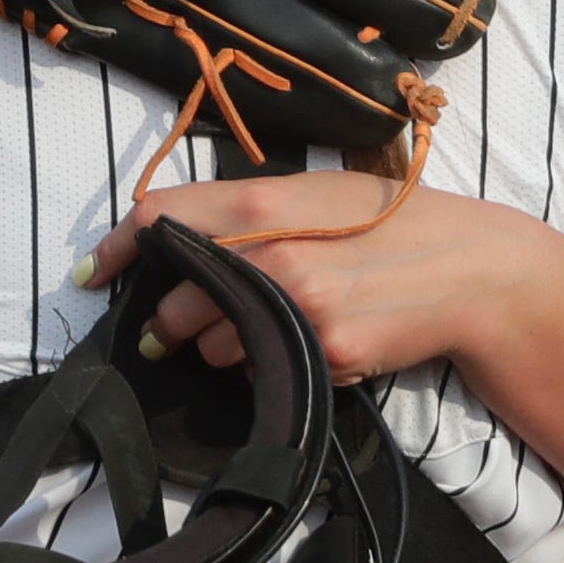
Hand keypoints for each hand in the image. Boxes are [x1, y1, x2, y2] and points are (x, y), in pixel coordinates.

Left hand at [77, 172, 538, 385]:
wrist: (468, 270)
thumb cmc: (390, 222)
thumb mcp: (318, 192)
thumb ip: (249, 209)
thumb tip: (177, 238)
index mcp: (267, 199)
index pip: (161, 217)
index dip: (116, 248)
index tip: (95, 274)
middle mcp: (275, 252)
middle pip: (176, 294)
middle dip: (166, 316)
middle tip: (172, 325)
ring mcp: (298, 307)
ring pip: (209, 343)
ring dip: (214, 343)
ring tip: (259, 327)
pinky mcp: (323, 352)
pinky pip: (258, 370)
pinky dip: (261, 364)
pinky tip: (295, 344)